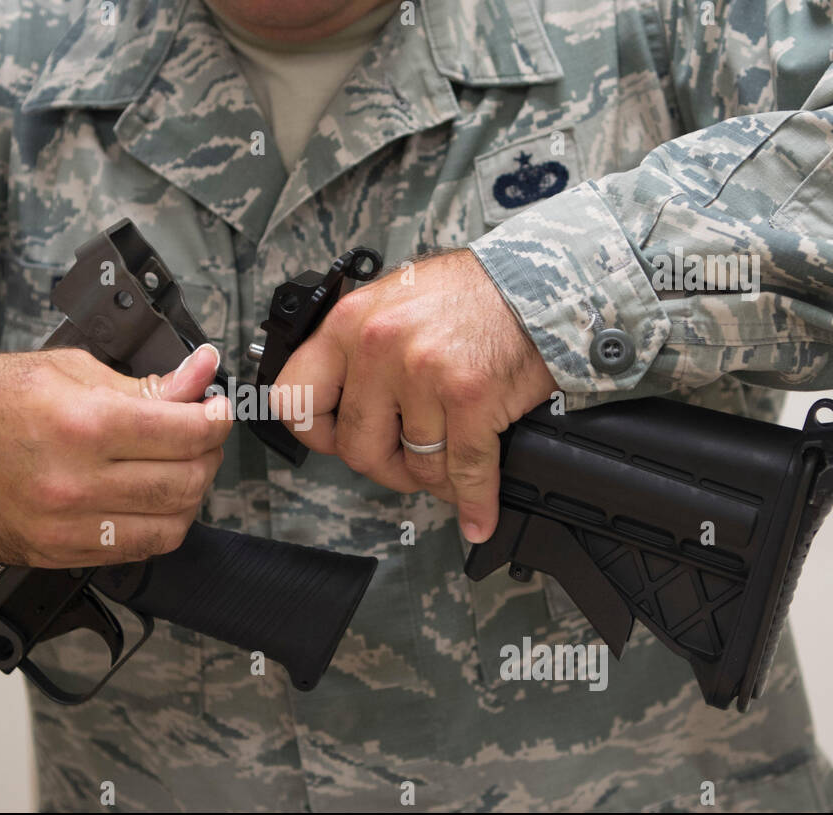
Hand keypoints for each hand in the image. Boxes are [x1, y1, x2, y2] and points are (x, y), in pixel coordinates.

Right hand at [0, 344, 230, 566]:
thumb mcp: (70, 370)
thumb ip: (146, 383)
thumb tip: (200, 374)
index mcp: (82, 424)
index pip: (186, 432)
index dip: (217, 419)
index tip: (218, 409)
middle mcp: (74, 483)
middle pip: (186, 483)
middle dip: (209, 455)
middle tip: (203, 435)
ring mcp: (65, 527)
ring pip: (170, 526)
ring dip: (190, 496)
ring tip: (181, 467)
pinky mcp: (56, 554)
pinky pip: (134, 550)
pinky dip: (156, 524)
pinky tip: (150, 498)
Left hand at [274, 250, 556, 542]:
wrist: (538, 283)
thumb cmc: (470, 294)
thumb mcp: (393, 303)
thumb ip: (360, 350)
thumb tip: (342, 406)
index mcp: (349, 323)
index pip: (294, 399)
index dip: (316, 434)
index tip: (335, 440)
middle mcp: (378, 346)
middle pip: (357, 447)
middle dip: (385, 467)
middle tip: (404, 463)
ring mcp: (423, 373)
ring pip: (415, 465)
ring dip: (435, 479)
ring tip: (448, 469)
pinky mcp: (470, 397)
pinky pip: (465, 471)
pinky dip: (474, 500)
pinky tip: (477, 514)